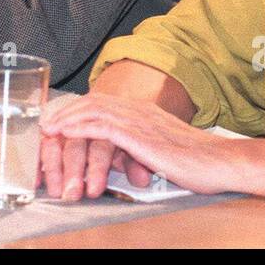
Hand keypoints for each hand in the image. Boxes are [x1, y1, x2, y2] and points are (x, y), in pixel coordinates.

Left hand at [40, 93, 236, 196]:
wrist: (219, 162)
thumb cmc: (195, 162)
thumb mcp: (161, 152)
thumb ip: (139, 151)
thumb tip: (122, 161)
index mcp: (143, 112)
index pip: (103, 102)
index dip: (78, 109)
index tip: (60, 117)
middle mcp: (138, 110)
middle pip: (93, 101)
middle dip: (67, 110)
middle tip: (46, 120)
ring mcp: (139, 121)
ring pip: (93, 110)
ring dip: (67, 117)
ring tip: (48, 126)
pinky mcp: (140, 136)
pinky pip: (103, 126)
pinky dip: (80, 127)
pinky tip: (66, 132)